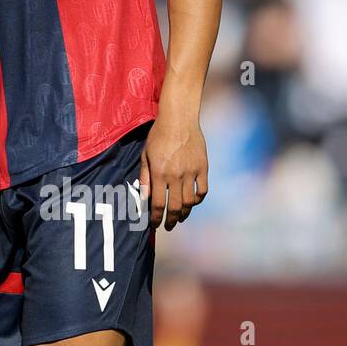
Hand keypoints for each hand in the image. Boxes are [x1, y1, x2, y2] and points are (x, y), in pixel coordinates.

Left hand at [139, 116, 208, 230]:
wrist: (179, 119)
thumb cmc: (158, 136)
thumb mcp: (145, 155)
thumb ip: (145, 178)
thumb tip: (143, 199)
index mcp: (159, 173)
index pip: (157, 204)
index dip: (156, 218)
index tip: (154, 225)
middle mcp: (176, 175)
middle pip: (175, 207)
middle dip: (171, 220)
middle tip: (168, 226)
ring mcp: (191, 172)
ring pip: (190, 202)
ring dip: (185, 213)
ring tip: (180, 217)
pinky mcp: (203, 168)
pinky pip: (203, 191)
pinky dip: (198, 200)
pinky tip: (193, 202)